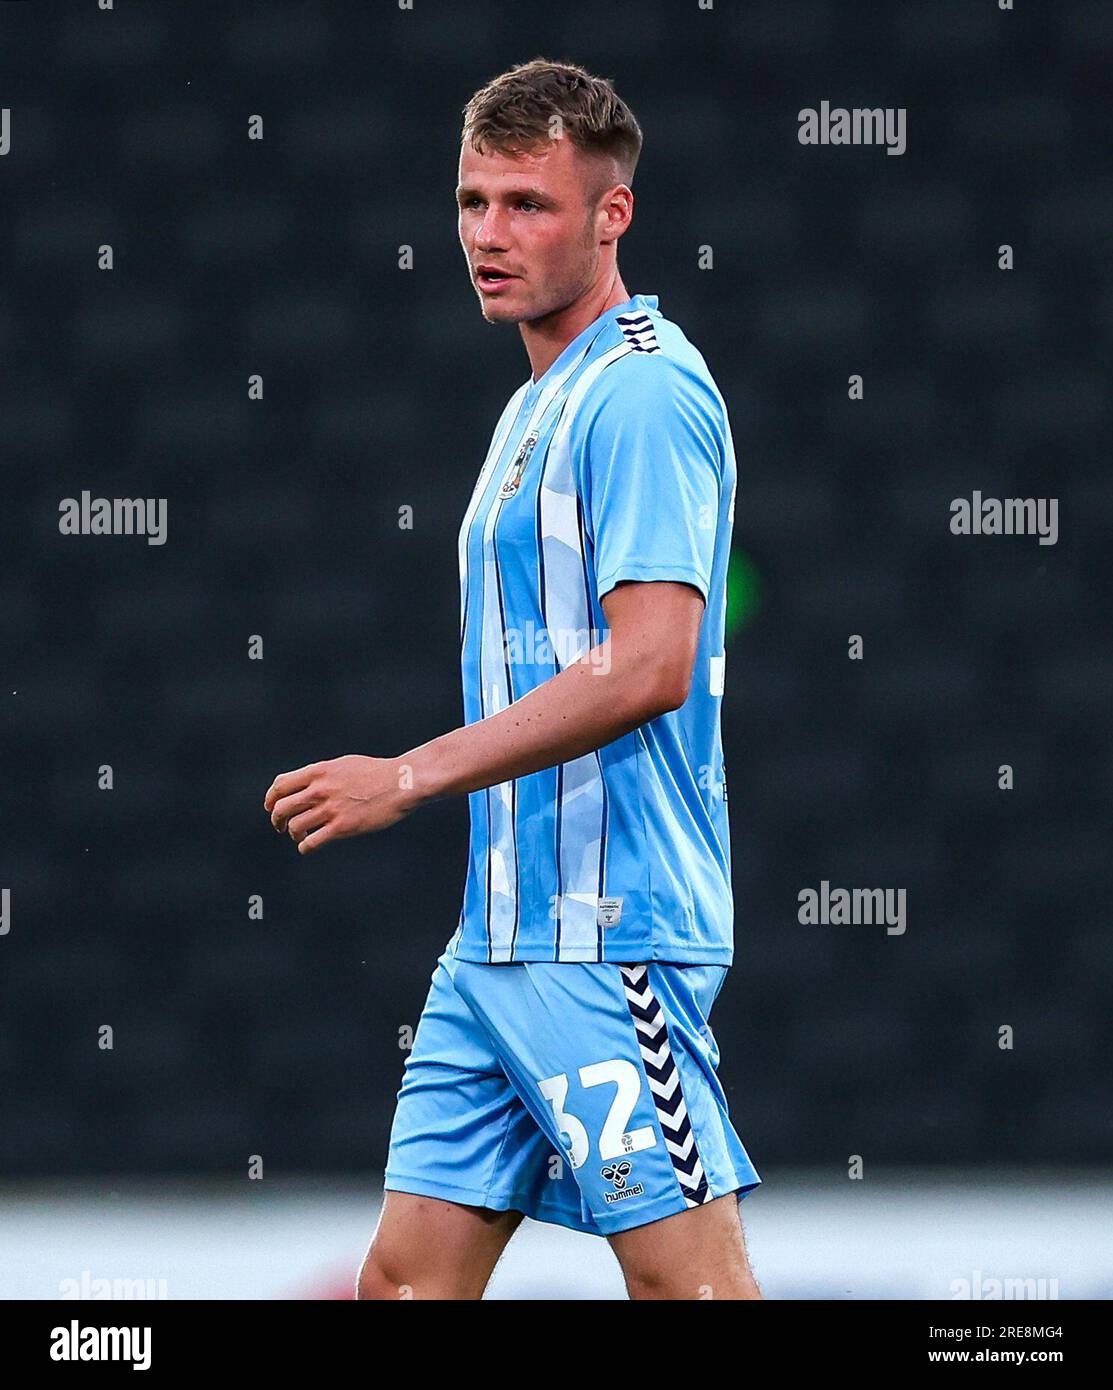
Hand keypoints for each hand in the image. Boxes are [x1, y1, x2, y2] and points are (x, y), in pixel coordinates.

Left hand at [264, 754, 416, 854]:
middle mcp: (320, 789)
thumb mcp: (343, 765)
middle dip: (277, 820)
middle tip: (281, 827)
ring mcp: (330, 808)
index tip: (271, 808)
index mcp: (318, 772)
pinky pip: (311, 842)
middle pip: (282, 807)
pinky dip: (305, 847)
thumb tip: (306, 785)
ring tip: (301, 836)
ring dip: (294, 834)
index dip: (271, 799)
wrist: (401, 782)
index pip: (280, 785)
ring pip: (295, 826)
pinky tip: (308, 847)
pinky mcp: (342, 827)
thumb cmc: (375, 773)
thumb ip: (322, 775)